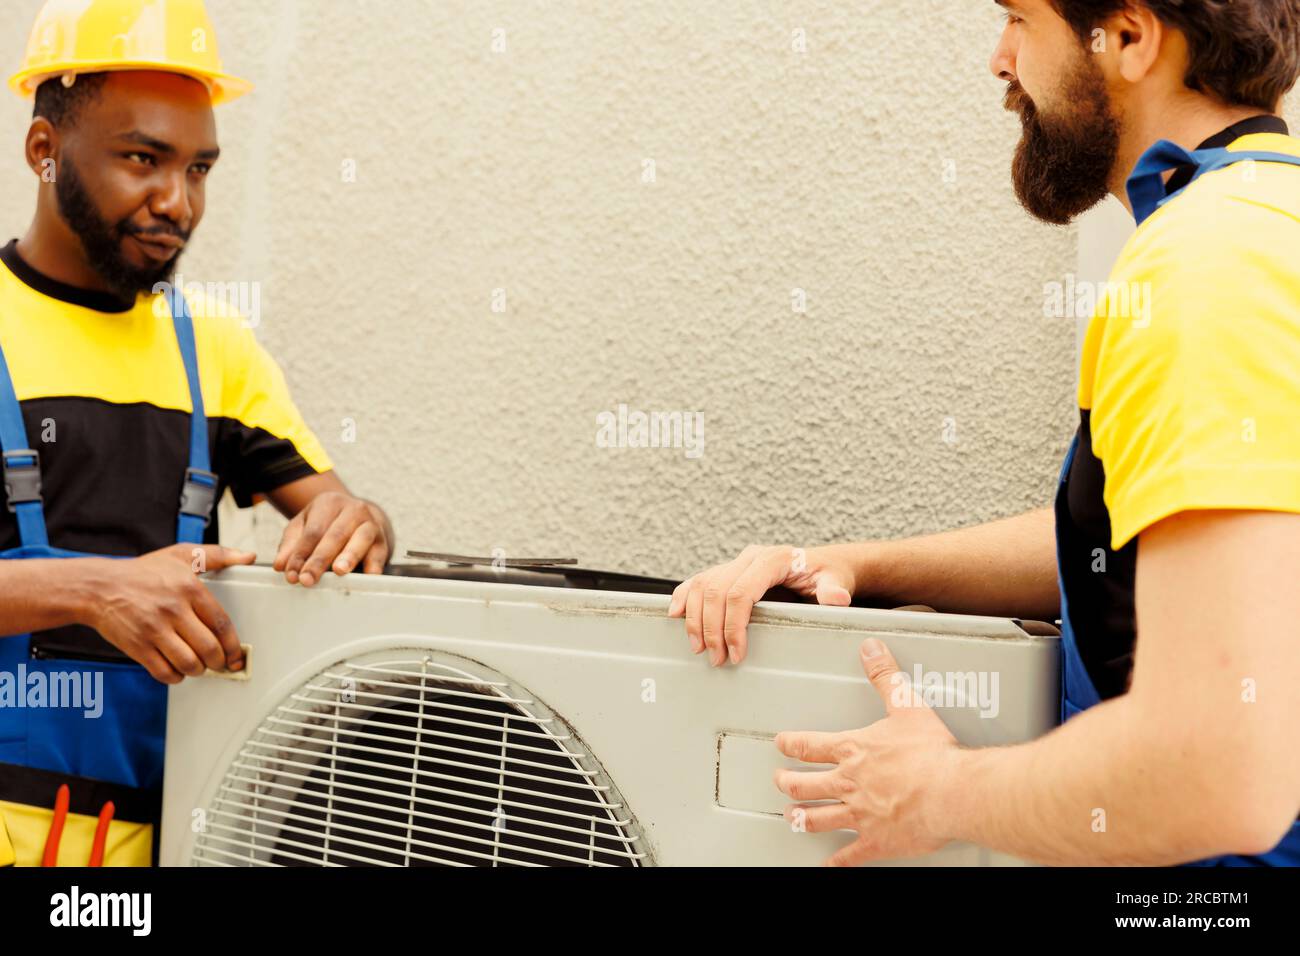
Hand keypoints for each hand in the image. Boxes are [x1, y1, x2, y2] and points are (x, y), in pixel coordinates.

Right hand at [86, 544, 254, 684]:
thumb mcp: (182, 555)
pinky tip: (178, 669)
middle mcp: (173, 610)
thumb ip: (218, 555)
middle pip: (208, 648)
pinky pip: (164, 672)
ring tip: (199, 665)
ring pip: (188, 663)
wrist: (98, 587)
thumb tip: (247, 557)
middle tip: (219, 663)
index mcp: (189, 589)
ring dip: (199, 670)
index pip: (221, 624)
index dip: (233, 645)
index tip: (237, 655)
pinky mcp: (137, 646)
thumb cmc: (143, 572)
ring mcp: (154, 630)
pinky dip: (176, 677)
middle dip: (218, 662)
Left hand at [273, 491, 390, 586]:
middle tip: (307, 580)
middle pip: (335, 535)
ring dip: (349, 556)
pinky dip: (374, 567)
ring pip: (361, 539)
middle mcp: (354, 510)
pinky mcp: (383, 541)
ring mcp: (371, 524)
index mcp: (330, 503)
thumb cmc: (328, 524)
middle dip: (319, 560)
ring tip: (338, 571)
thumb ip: (291, 544)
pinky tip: (367, 577)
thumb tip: (281, 566)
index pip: (313, 531)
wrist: (362, 516)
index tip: (290, 574)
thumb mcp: (305, 525)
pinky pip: (380, 554)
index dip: (300, 553)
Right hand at [667, 545, 855, 665]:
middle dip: (712, 628)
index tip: (735, 652)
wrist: (824, 564)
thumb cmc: (828, 575)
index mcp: (773, 559)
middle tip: (716, 658)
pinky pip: (698, 580)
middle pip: (716, 590)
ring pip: (702, 585)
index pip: (741, 591)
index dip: (733, 625)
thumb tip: (835, 598)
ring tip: (699, 648)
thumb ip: (834, 590)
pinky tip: (675, 614)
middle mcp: (750, 557)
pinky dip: (683, 596)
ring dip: (695, 618)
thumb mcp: (836, 581)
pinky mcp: (728, 570)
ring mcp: (737, 562)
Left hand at [774, 638, 959, 865]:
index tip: (781, 743)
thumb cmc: (932, 753)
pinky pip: (848, 855)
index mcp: (854, 750)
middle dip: (787, 782)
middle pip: (804, 784)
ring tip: (792, 816)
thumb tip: (871, 649)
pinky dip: (835, 862)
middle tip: (780, 780)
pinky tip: (826, 864)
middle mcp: (849, 782)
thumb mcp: (906, 704)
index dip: (791, 744)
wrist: (953, 791)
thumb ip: (885, 676)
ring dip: (801, 817)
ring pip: (817, 818)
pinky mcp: (876, 841)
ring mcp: (859, 814)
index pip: (810, 745)